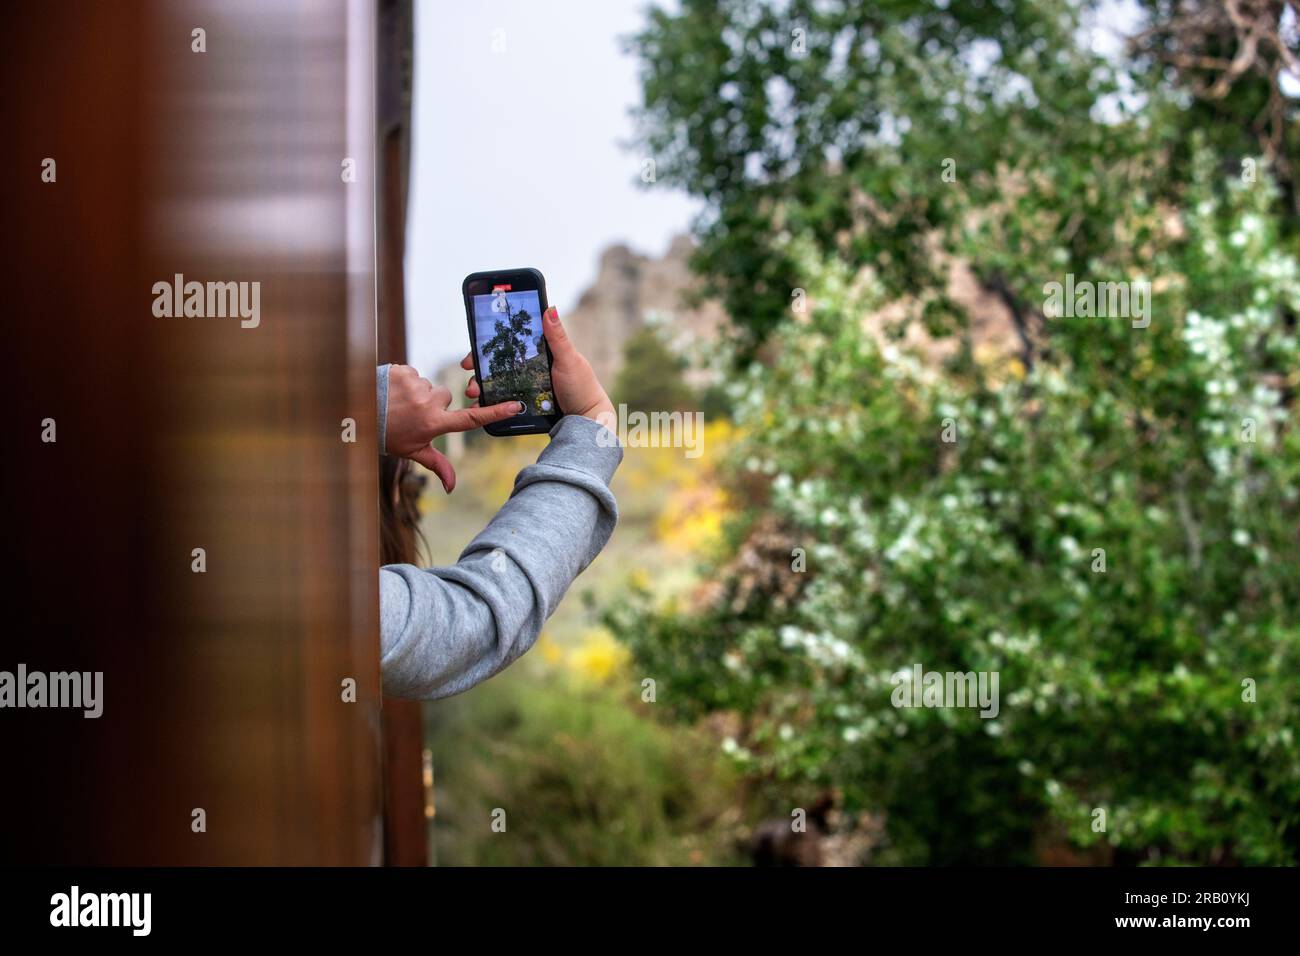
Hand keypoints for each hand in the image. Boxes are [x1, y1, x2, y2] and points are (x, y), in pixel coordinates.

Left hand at [385, 364, 524, 492]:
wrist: (355, 414)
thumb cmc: (387, 435)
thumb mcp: (412, 451)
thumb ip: (437, 465)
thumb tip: (452, 488)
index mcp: (433, 424)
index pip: (470, 420)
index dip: (495, 413)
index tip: (515, 406)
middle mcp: (427, 404)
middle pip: (446, 397)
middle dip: (434, 402)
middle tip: (413, 413)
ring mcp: (415, 385)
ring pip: (429, 385)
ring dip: (418, 391)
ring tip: (399, 402)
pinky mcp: (403, 371)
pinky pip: (413, 373)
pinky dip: (405, 380)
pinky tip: (392, 390)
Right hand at [461, 306, 614, 425]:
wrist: (586, 421)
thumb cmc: (582, 387)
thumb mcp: (569, 360)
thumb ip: (557, 338)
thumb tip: (550, 308)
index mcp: (537, 353)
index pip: (508, 344)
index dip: (487, 346)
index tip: (473, 350)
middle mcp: (528, 368)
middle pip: (497, 365)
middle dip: (478, 368)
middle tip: (468, 371)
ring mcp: (526, 387)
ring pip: (497, 384)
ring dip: (481, 386)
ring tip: (474, 393)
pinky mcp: (525, 405)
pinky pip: (503, 403)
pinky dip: (490, 404)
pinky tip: (481, 407)